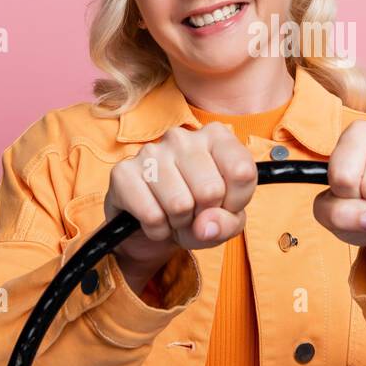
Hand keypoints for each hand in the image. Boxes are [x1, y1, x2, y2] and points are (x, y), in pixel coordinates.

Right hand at [103, 122, 256, 289]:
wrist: (154, 222)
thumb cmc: (198, 211)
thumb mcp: (226, 219)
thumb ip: (228, 222)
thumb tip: (205, 224)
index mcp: (216, 136)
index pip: (241, 171)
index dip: (235, 201)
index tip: (224, 203)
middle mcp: (182, 136)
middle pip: (211, 190)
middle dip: (204, 215)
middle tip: (195, 212)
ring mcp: (151, 151)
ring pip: (180, 205)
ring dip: (179, 223)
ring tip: (175, 215)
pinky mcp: (123, 172)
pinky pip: (152, 216)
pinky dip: (157, 230)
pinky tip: (155, 218)